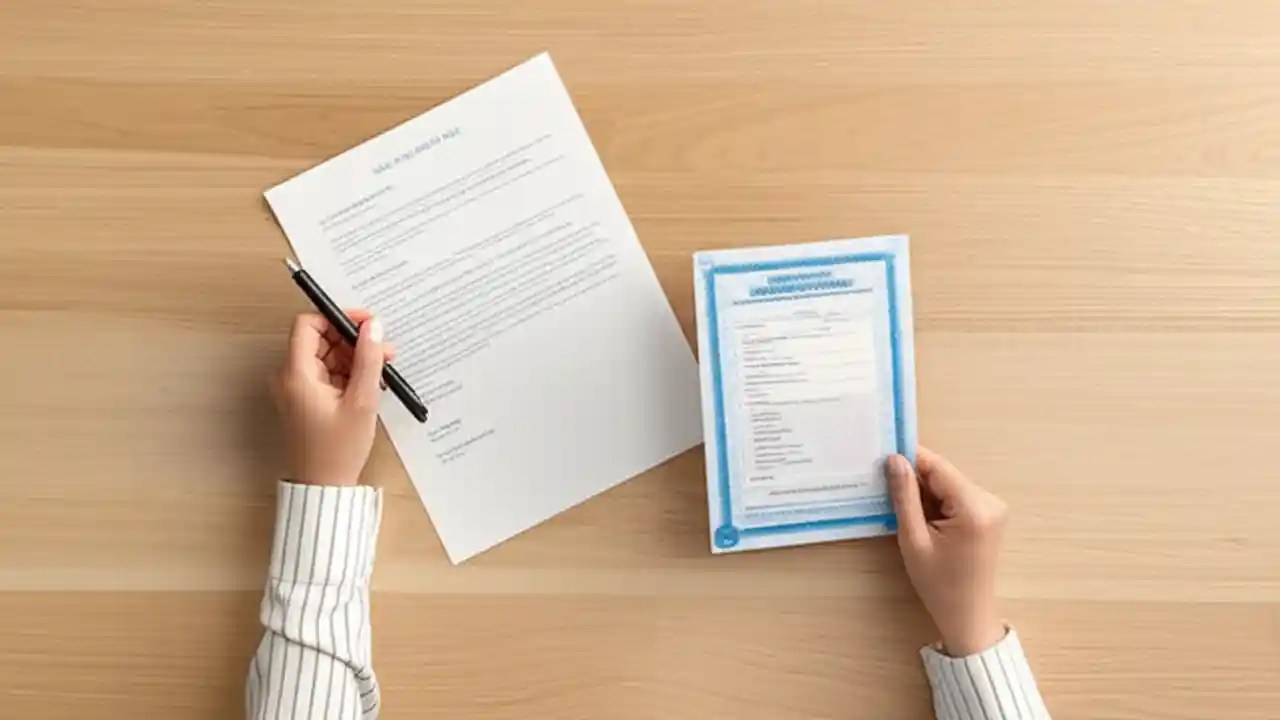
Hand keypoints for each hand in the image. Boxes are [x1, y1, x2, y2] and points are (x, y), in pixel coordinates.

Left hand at [270, 310, 393, 485]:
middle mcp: (290, 377)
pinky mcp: (305, 399)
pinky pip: (326, 373)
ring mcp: (296, 388)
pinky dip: (348, 373)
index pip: (308, 325)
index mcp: (296, 374)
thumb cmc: (338, 450)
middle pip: (319, 339)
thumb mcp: (361, 400)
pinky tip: (370, 383)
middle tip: (382, 349)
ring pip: (325, 356)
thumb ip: (368, 359)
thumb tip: (373, 327)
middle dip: (352, 340)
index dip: (337, 317)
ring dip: (353, 357)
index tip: (365, 323)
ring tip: (382, 369)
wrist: (324, 486)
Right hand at [887, 446, 1007, 656]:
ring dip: (926, 492)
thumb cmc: (939, 585)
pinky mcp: (990, 514)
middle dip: (916, 479)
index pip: (937, 467)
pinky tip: (924, 519)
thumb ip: (905, 497)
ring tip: (906, 512)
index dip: (909, 458)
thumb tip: (894, 460)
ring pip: (949, 483)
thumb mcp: (914, 540)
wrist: (968, 616)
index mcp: (974, 508)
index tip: (882, 456)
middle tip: (886, 490)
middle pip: (944, 474)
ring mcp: (994, 507)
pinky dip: (938, 501)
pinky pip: (958, 495)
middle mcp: (990, 502)